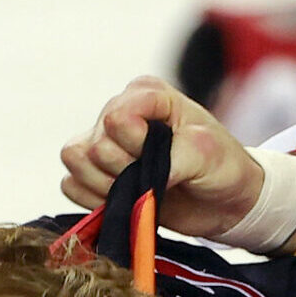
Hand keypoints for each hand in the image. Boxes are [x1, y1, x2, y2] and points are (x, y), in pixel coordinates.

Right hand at [59, 75, 263, 236]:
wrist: (225, 202)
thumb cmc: (221, 166)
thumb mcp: (208, 153)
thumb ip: (173, 157)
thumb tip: (138, 181)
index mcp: (146, 95)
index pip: (117, 119)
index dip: (137, 145)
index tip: (166, 156)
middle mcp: (118, 112)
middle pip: (94, 145)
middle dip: (125, 172)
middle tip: (157, 178)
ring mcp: (104, 142)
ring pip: (75, 161)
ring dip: (106, 186)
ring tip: (141, 190)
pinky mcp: (95, 173)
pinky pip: (70, 185)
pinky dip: (94, 201)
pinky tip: (125, 202)